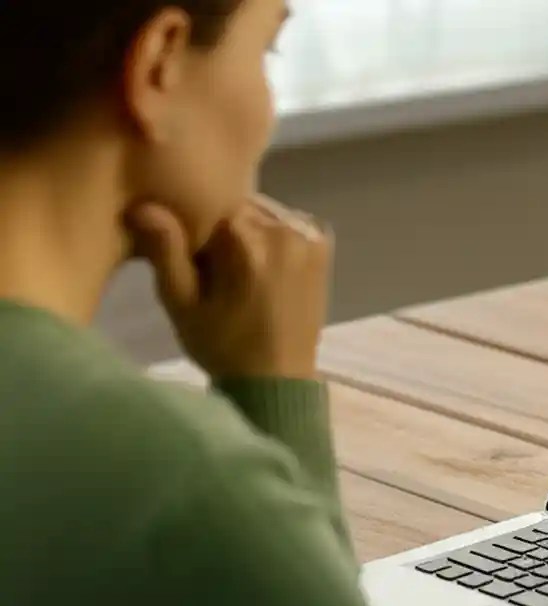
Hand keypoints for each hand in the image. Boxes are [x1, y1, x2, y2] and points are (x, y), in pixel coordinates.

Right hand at [128, 195, 332, 379]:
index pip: (206, 205)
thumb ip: (166, 252)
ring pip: (262, 214)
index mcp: (246, 239)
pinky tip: (266, 271)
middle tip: (218, 275)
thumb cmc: (223, 346)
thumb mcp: (182, 304)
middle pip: (237, 209)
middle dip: (223, 233)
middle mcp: (283, 228)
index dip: (194, 231)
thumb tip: (146, 206)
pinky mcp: (322, 247)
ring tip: (244, 277)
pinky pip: (287, 226)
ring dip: (249, 234)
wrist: (277, 380)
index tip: (194, 263)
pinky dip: (273, 239)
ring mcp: (308, 235)